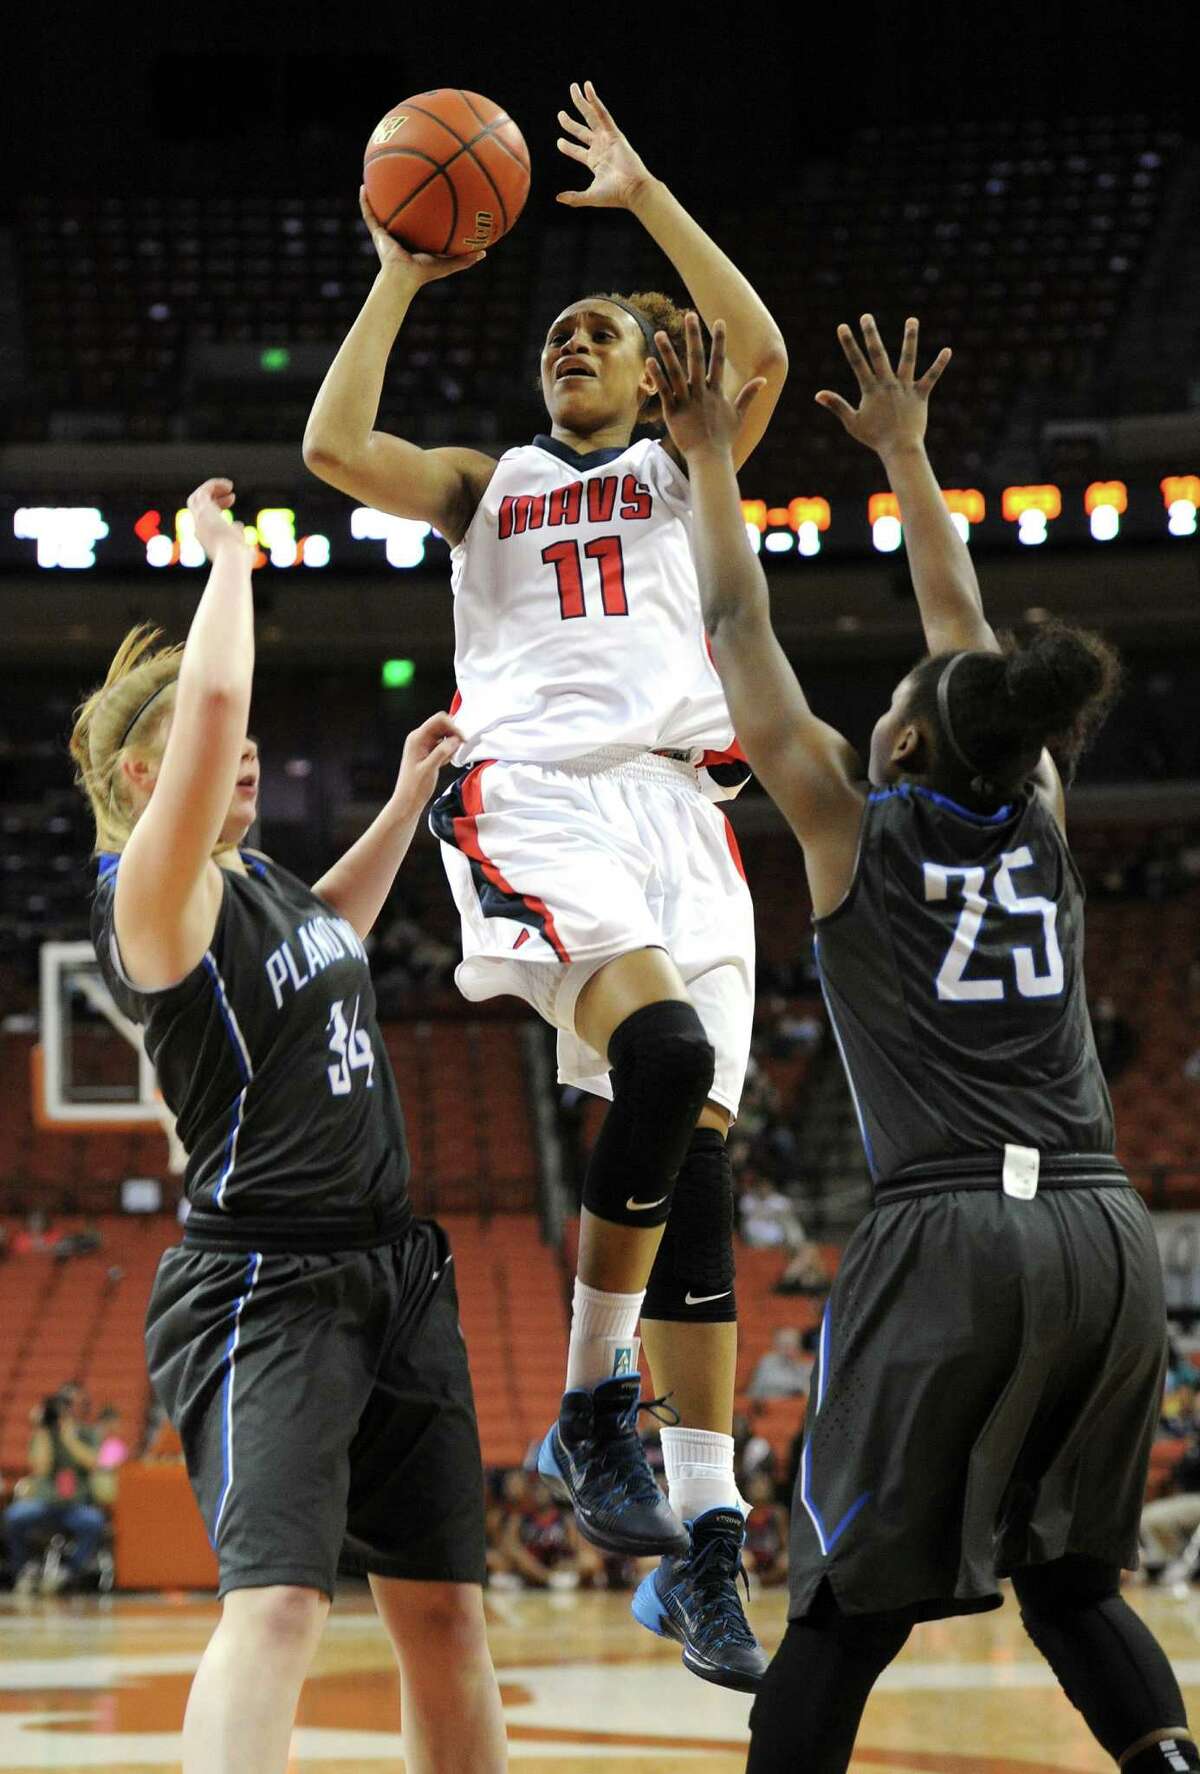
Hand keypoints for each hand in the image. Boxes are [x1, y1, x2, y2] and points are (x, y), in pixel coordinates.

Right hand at [187, 478, 246, 560]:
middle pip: (198, 506)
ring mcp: (199, 520)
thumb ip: (237, 534)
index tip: (233, 500)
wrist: (232, 559)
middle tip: (232, 497)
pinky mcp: (203, 511)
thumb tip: (239, 525)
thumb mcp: (239, 545)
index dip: (217, 505)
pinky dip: (214, 485)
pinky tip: (229, 485)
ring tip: (229, 486)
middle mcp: (198, 528)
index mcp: (205, 537)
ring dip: (212, 489)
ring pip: (197, 497)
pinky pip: (204, 491)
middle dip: (213, 497)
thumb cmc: (239, 558)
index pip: (205, 516)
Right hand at [359, 187, 485, 286]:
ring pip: (382, 209)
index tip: (429, 192)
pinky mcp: (377, 233)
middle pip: (400, 211)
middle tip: (405, 177)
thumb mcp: (447, 263)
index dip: (422, 209)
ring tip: (379, 174)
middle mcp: (400, 234)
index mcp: (415, 240)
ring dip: (379, 194)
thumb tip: (485, 252)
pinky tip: (363, 186)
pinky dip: (365, 202)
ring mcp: (386, 233)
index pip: (419, 221)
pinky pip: (369, 214)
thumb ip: (465, 258)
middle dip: (401, 196)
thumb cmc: (424, 274)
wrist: (403, 278)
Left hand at [392, 711, 463, 814]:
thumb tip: (456, 739)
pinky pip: (442, 744)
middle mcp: (419, 738)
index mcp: (417, 738)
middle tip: (460, 749)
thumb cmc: (415, 787)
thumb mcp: (430, 768)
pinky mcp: (427, 752)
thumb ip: (443, 751)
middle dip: (454, 734)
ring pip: (443, 735)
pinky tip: (446, 762)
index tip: (463, 740)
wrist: (407, 801)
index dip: (453, 727)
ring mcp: (423, 745)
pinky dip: (448, 750)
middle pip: (442, 725)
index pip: (439, 720)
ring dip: (451, 743)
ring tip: (450, 759)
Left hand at [556, 81, 652, 209]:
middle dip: (570, 123)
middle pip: (582, 131)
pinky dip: (595, 100)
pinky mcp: (615, 133)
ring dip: (582, 103)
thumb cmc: (615, 195)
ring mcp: (607, 139)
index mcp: (595, 162)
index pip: (578, 151)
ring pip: (591, 117)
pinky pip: (602, 113)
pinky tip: (588, 88)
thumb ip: (575, 198)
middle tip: (560, 114)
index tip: (559, 141)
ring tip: (574, 88)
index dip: (568, 147)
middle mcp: (600, 148)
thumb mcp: (591, 196)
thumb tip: (558, 198)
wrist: (633, 190)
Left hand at [646, 312, 766, 457]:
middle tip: (689, 315)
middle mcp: (702, 393)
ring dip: (668, 352)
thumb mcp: (739, 415)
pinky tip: (650, 360)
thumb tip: (763, 380)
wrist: (710, 459)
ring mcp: (686, 402)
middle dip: (693, 336)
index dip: (720, 340)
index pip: (719, 360)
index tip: (719, 321)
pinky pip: (663, 390)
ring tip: (659, 332)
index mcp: (717, 392)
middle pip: (697, 359)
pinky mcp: (672, 412)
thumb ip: (749, 395)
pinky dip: (657, 376)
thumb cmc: (724, 439)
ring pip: (676, 372)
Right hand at [815, 315, 950, 456]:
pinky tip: (947, 350)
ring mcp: (905, 388)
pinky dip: (940, 364)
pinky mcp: (920, 395)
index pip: (857, 362)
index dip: (849, 344)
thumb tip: (818, 394)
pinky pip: (932, 377)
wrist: (899, 449)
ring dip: (910, 338)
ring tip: (912, 320)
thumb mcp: (852, 422)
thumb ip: (836, 405)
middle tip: (866, 316)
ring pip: (908, 358)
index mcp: (870, 389)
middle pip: (878, 354)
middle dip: (871, 334)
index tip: (842, 327)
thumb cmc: (875, 438)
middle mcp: (888, 384)